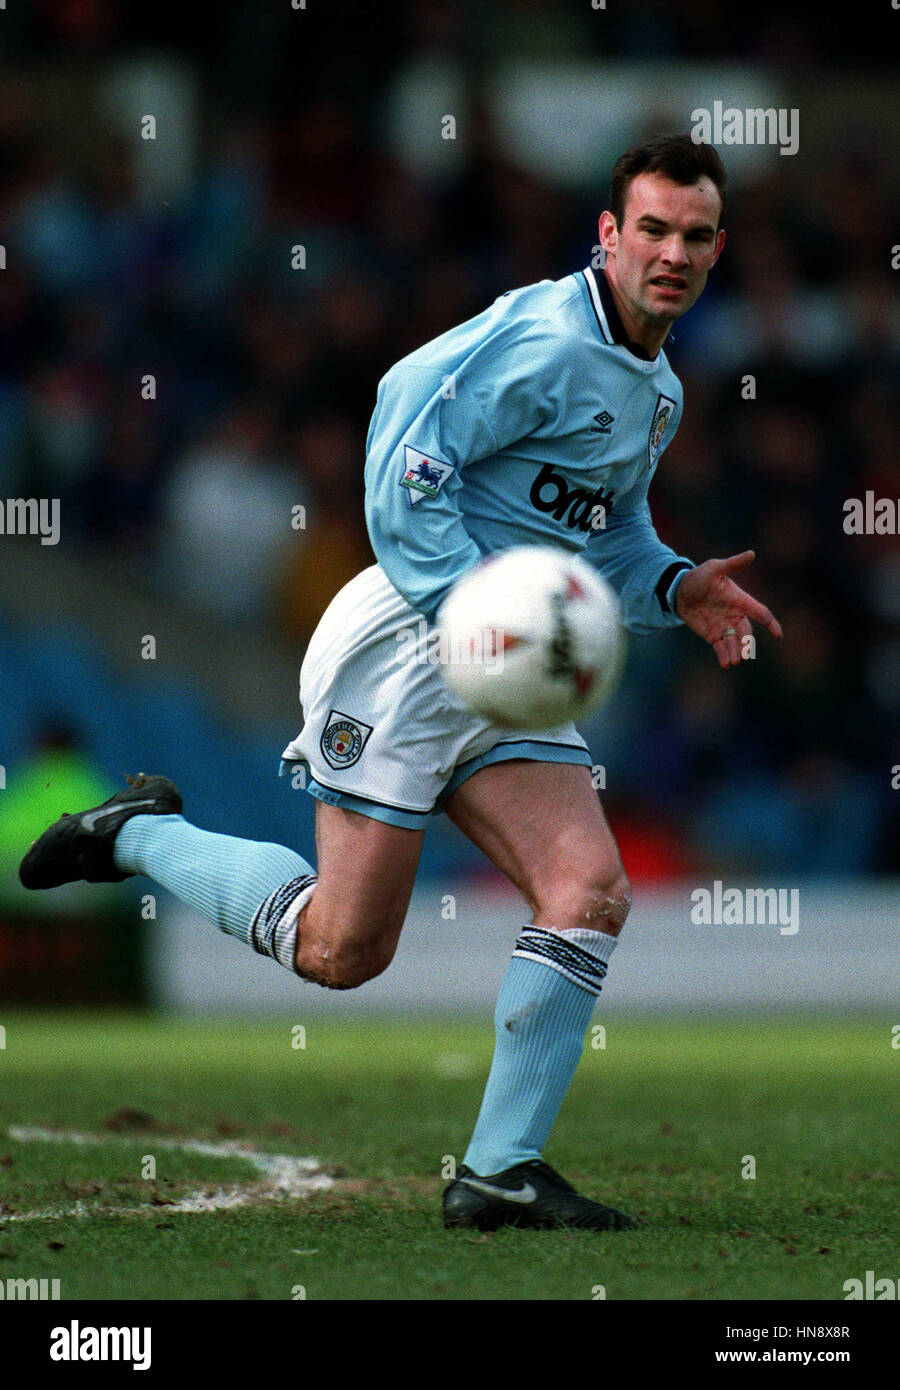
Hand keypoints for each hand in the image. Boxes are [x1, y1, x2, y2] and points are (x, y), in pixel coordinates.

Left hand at [674, 550, 782, 668]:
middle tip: (744, 654)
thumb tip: (751, 554)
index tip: (778, 635)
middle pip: (747, 632)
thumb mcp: (714, 568)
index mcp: (741, 600)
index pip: (760, 612)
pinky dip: (724, 656)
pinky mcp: (713, 635)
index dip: (771, 624)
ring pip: (735, 642)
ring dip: (737, 652)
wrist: (679, 591)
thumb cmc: (699, 577)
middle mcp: (736, 615)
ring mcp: (725, 627)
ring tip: (734, 661)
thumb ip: (732, 564)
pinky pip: (721, 648)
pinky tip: (725, 664)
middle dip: (747, 643)